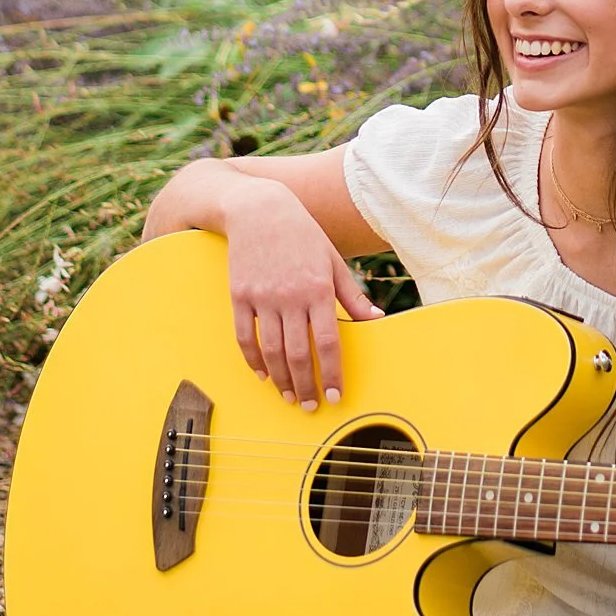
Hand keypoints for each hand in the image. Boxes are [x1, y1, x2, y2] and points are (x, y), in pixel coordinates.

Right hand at [141, 163, 381, 408]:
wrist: (259, 209)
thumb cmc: (303, 234)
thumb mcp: (333, 260)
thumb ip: (352, 294)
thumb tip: (375, 320)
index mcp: (319, 288)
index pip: (330, 341)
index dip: (333, 373)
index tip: (336, 396)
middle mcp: (291, 296)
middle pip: (299, 353)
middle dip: (307, 385)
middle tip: (312, 406)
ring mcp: (263, 297)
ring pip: (272, 351)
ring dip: (282, 380)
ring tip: (290, 397)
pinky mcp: (240, 296)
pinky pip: (246, 337)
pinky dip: (254, 360)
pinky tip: (263, 375)